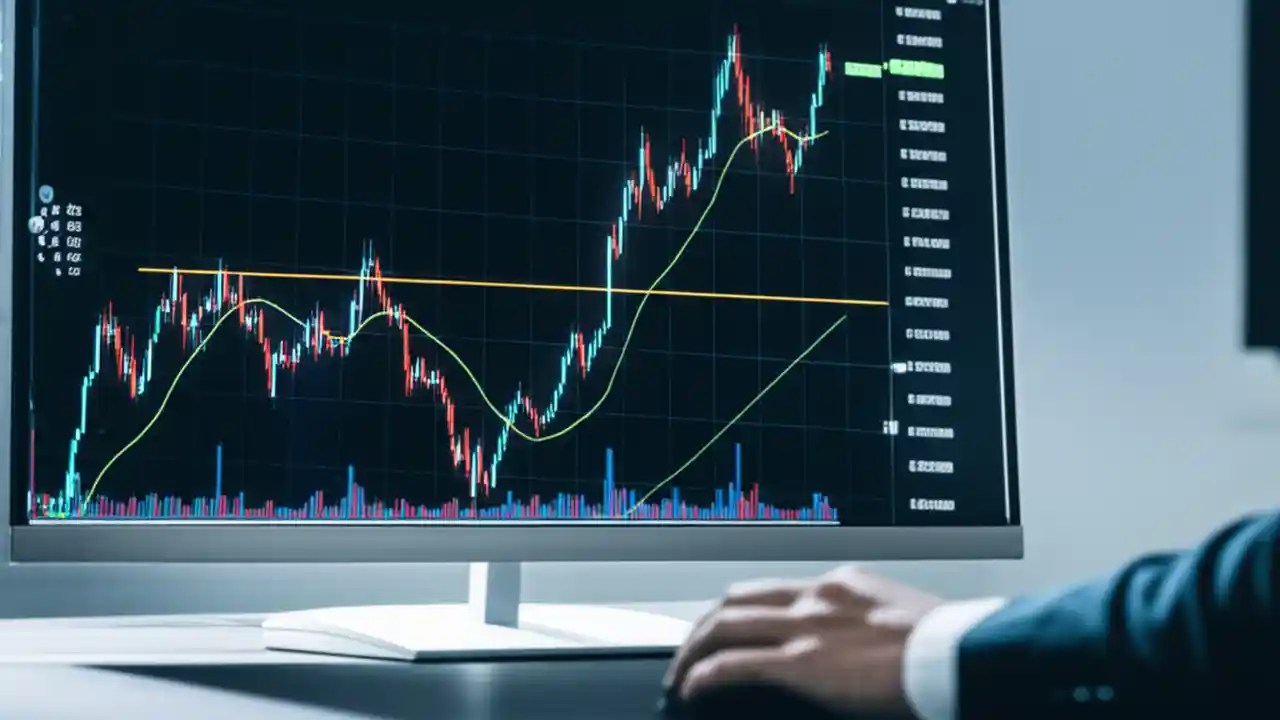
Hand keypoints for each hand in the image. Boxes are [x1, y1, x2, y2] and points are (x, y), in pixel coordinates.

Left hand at [664, 566, 942, 717]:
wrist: (961, 655)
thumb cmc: (949, 645)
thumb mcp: (902, 620)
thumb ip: (868, 625)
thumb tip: (860, 648)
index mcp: (841, 585)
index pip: (774, 590)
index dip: (743, 609)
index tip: (729, 626)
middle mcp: (816, 598)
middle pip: (738, 601)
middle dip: (707, 625)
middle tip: (691, 649)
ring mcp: (805, 628)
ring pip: (725, 626)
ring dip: (694, 650)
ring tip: (680, 674)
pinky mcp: (801, 663)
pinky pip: (733, 665)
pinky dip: (704, 675)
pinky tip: (691, 690)